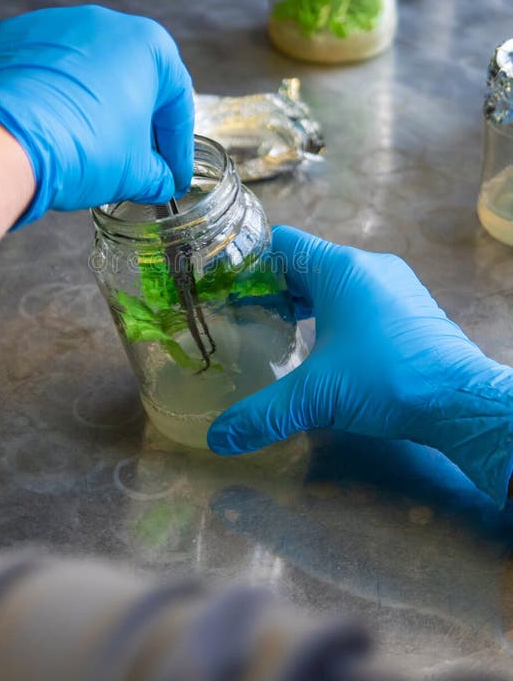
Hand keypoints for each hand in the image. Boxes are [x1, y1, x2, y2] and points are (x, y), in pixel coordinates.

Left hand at [0, 5, 193, 224]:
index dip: (177, 149)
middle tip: (134, 163)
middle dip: (136, 125)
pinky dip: (54, 97)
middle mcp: (106, 24)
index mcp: (149, 47)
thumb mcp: (134, 173)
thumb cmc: (81, 147)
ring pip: (89, 73)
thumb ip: (156, 176)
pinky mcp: (15, 36)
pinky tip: (51, 130)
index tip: (172, 175)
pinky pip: (47, 70)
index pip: (175, 106)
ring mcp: (56, 24)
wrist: (3, 140)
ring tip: (88, 148)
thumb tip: (157, 181)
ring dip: (95, 108)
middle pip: (133, 82)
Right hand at [208, 226, 512, 506]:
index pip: (281, 242)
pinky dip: (337, 314)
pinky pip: (362, 297)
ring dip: (307, 302)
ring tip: (282, 333)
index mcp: (339, 269)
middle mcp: (368, 266)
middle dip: (274, 288)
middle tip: (247, 318)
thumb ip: (261, 414)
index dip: (249, 262)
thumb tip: (217, 438)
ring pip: (336, 281)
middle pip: (307, 262)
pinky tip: (328, 347)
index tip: (228, 290)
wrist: (463, 401)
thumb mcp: (315, 397)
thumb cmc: (385, 381)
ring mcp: (395, 285)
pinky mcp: (411, 307)